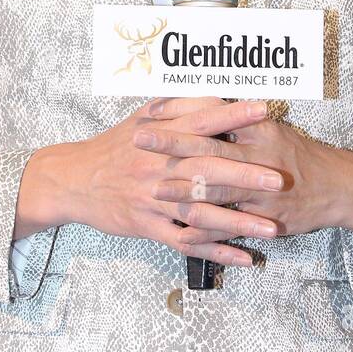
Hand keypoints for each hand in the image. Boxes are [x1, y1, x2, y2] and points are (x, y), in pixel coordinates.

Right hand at [14, 97, 285, 266]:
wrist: (73, 179)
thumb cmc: (115, 146)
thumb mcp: (143, 118)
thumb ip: (179, 106)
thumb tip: (215, 93)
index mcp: (160, 135)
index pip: (201, 122)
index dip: (232, 116)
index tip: (264, 111)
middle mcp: (158, 166)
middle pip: (205, 170)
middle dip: (245, 175)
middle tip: (279, 178)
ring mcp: (153, 198)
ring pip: (200, 212)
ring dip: (238, 222)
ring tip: (271, 229)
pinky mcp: (147, 225)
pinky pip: (185, 242)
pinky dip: (215, 251)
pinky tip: (244, 258)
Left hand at [133, 96, 352, 241]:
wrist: (340, 187)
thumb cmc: (297, 154)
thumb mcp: (269, 129)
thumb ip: (235, 120)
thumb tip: (196, 104)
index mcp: (258, 128)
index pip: (214, 115)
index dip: (181, 112)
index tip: (150, 110)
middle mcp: (259, 155)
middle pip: (209, 148)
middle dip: (172, 145)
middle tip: (139, 139)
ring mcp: (262, 189)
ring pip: (218, 189)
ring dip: (183, 190)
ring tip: (155, 190)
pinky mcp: (267, 218)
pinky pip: (232, 224)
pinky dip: (207, 230)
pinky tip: (183, 232)